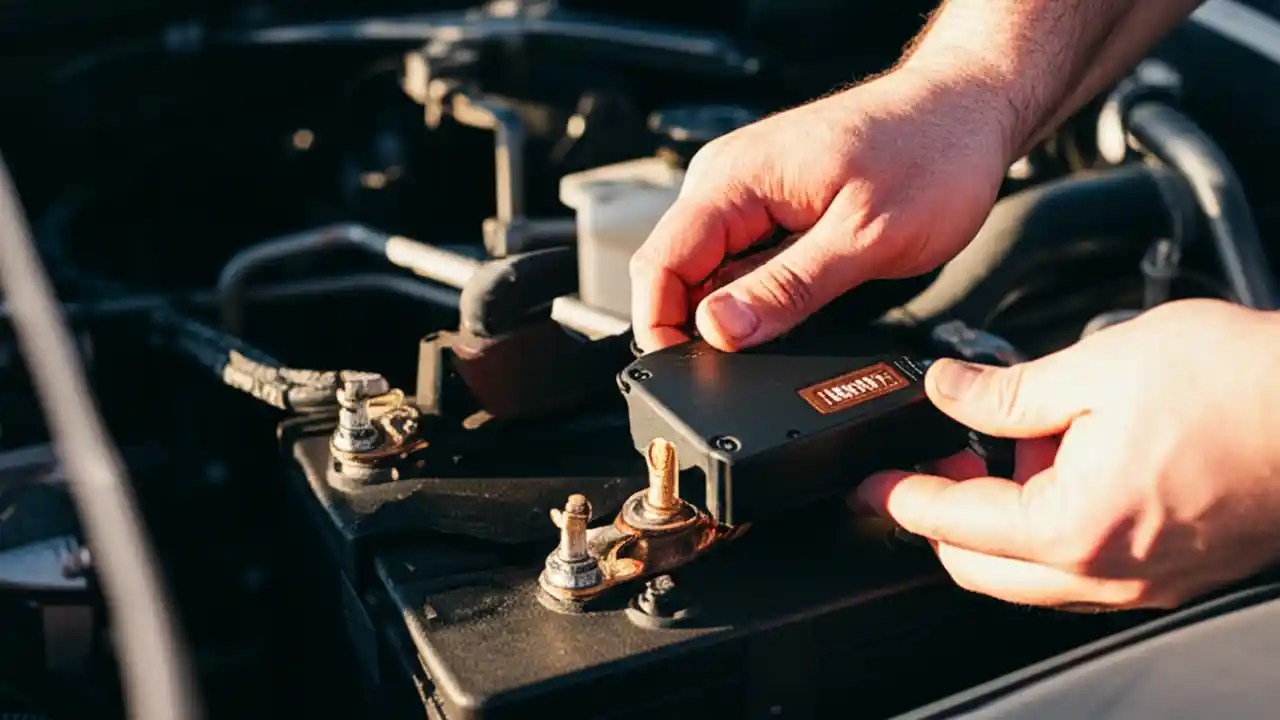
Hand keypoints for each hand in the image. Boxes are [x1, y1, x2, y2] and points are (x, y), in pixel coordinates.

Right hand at [629, 69, 1014, 351]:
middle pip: (676, 272)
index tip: (688, 374)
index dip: (660, 327)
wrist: (967, 111)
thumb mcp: (865, 238)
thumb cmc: (931, 155)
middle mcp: (729, 181)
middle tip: (751, 363)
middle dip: (698, 327)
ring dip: (734, 312)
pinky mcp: (770, 207)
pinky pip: (741, 262)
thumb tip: (717, 330)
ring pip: (709, 273)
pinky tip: (793, 302)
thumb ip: (786, 288)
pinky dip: (758, 294)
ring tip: (788, 321)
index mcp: (735, 178)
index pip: (660, 262)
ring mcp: (747, 193)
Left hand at [857, 300, 1279, 610]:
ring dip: (997, 523)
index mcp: (1073, 527)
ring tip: (1009, 447)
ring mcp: (1142, 581)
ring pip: (1032, 573)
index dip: (900, 497)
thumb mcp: (1095, 369)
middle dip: (942, 517)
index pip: (954, 523)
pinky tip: (1063, 467)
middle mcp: (1105, 573)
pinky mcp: (1172, 571)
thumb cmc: (1239, 387)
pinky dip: (1050, 527)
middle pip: (982, 568)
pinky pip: (1082, 566)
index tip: (870, 484)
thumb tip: (946, 390)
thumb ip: (1003, 391)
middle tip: (929, 463)